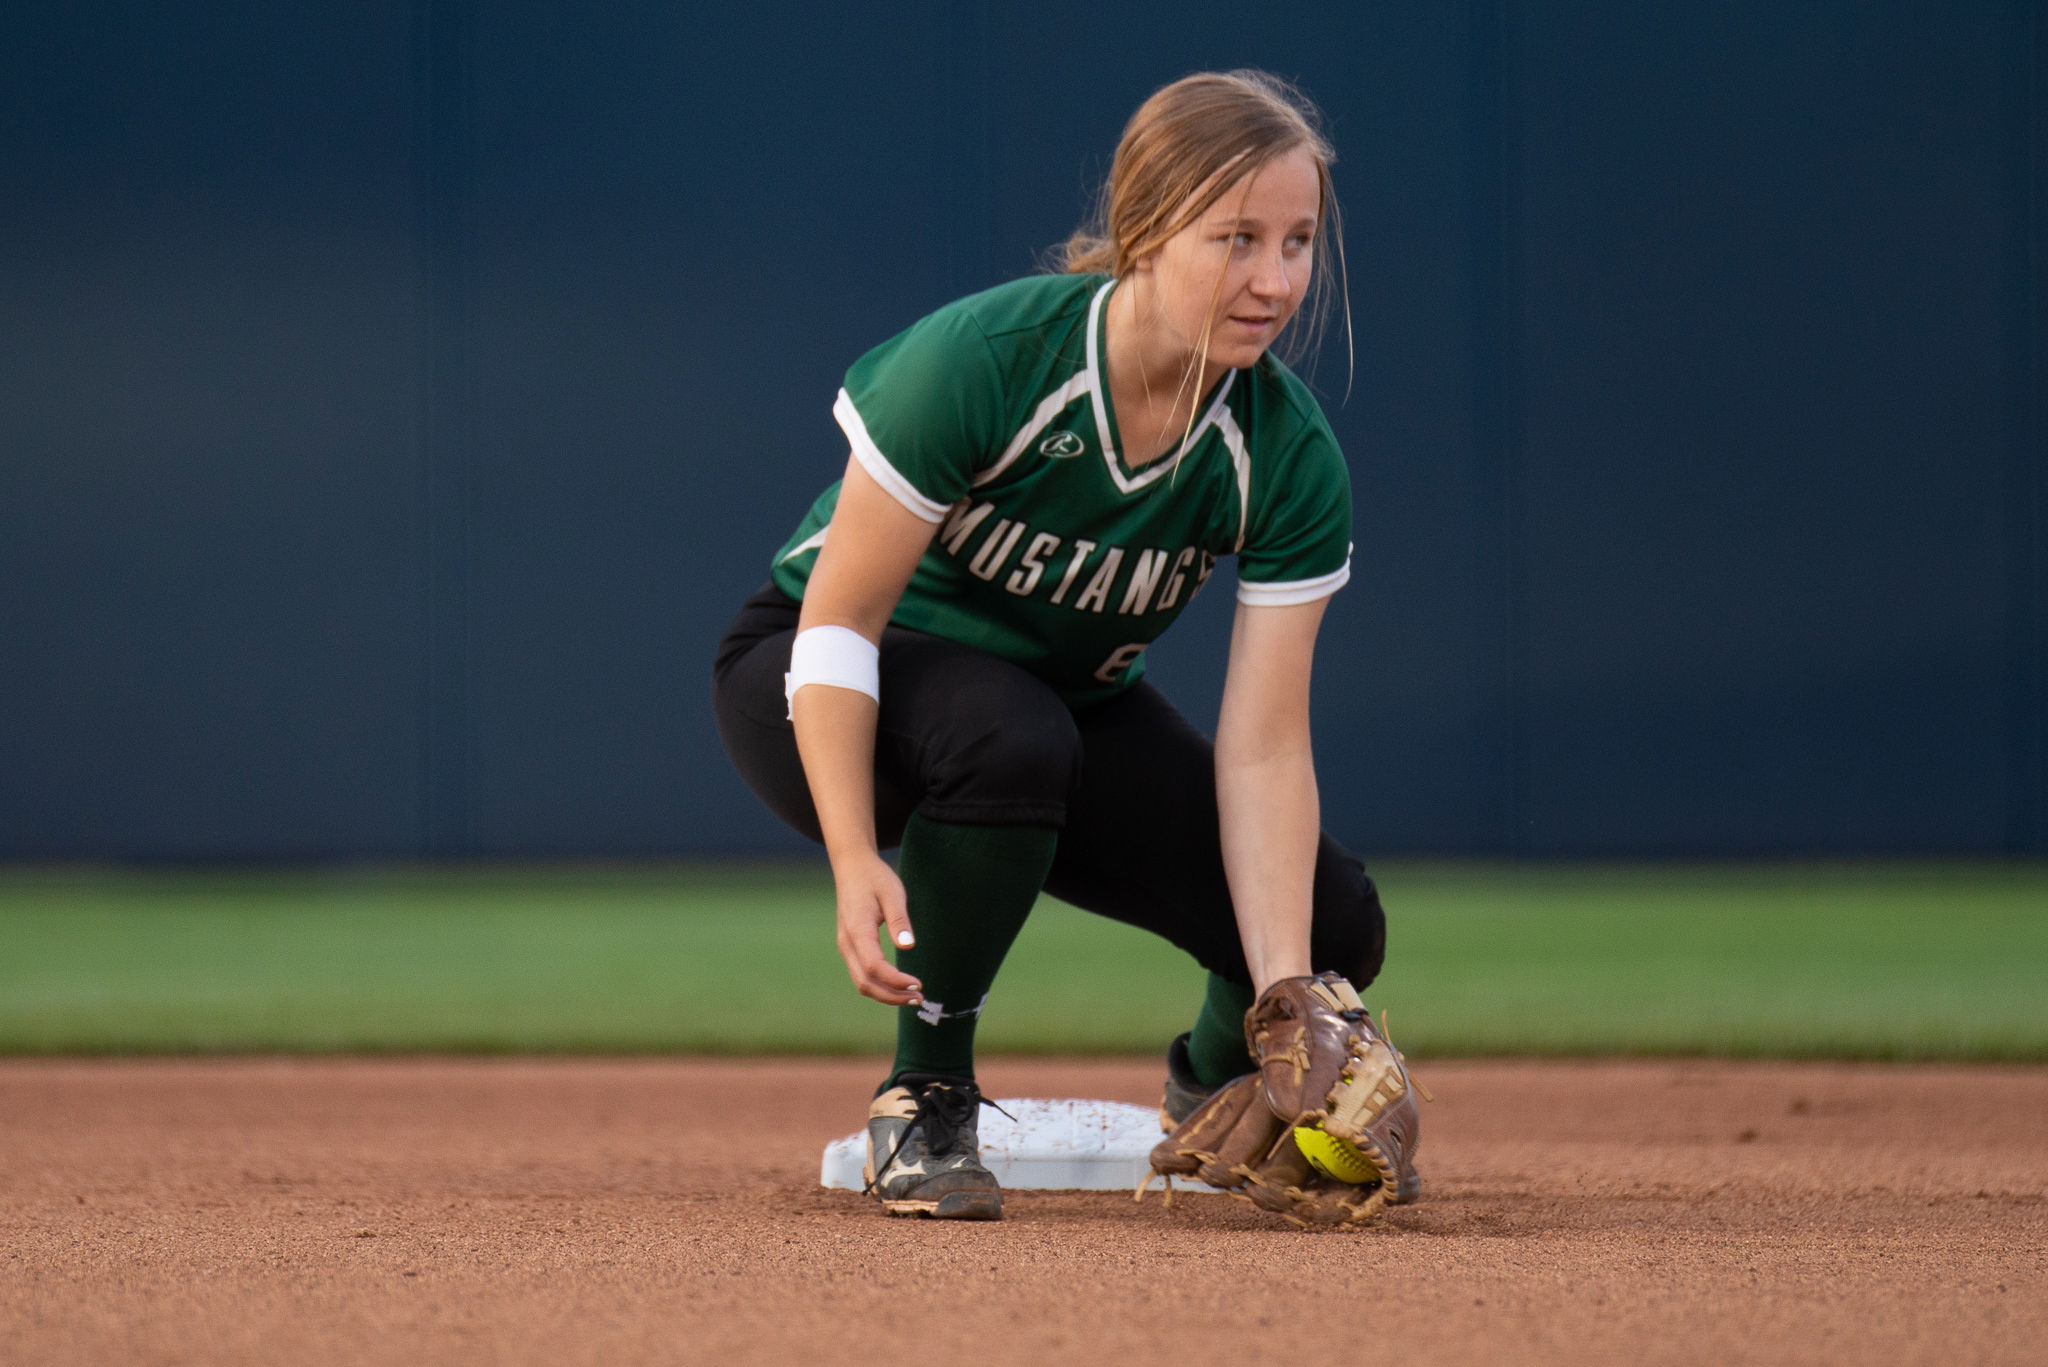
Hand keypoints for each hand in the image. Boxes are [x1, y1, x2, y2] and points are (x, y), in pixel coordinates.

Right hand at [831, 850, 922, 1005]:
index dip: (895, 980)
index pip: (874, 966)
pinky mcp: (850, 947)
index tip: (918, 984)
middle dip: (892, 996)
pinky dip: (879, 986)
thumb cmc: (875, 878)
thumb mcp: (893, 894)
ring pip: (861, 982)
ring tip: (912, 995)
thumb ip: (899, 921)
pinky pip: (861, 974)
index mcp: (857, 930)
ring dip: (886, 994)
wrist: (852, 867)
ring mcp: (846, 947)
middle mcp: (847, 943)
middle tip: (920, 998)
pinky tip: (898, 985)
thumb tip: (908, 947)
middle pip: (865, 983)